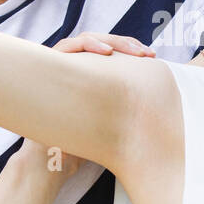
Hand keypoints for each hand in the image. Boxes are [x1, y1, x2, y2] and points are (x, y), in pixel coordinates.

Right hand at [14, 32, 156, 179]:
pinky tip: (105, 52)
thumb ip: (121, 106)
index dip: (131, 51)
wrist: (50, 163)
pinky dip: (86, 44)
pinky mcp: (46, 68)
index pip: (110, 53)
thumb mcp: (108, 122)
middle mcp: (72, 69)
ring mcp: (57, 67)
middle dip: (126, 44)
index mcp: (87, 77)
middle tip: (146, 53)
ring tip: (131, 50)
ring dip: (110, 41)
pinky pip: (65, 46)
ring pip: (84, 40)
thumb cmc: (80, 145)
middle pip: (100, 43)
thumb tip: (157, 98)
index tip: (152, 58)